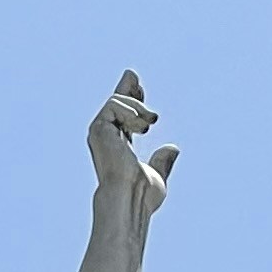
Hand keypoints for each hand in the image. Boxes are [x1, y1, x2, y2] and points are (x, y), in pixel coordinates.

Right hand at [88, 67, 177, 235]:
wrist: (130, 196)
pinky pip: (114, 104)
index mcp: (118, 147)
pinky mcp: (97, 128)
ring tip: (150, 122)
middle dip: (127, 88)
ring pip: (117, 101)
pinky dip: (130, 111)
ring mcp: (100, 132)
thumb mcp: (157, 174)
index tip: (140, 87)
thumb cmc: (141, 195)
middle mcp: (106, 138)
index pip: (124, 119)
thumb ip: (163, 162)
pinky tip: (141, 126)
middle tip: (133, 75)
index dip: (133, 102)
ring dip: (138, 107)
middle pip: (115, 104)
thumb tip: (173, 149)